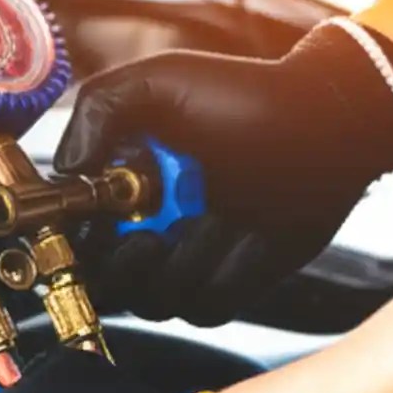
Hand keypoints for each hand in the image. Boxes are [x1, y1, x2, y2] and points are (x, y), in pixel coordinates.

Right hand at [59, 20, 392, 324]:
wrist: (325, 122)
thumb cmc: (246, 96)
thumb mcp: (158, 83)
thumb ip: (97, 110)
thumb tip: (66, 169)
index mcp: (120, 182)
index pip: (72, 230)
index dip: (71, 239)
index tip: (88, 227)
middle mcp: (147, 225)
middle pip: (102, 281)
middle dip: (119, 268)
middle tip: (145, 240)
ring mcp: (187, 258)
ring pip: (152, 301)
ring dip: (180, 266)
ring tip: (216, 219)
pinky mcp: (229, 284)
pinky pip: (202, 309)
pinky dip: (216, 279)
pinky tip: (242, 237)